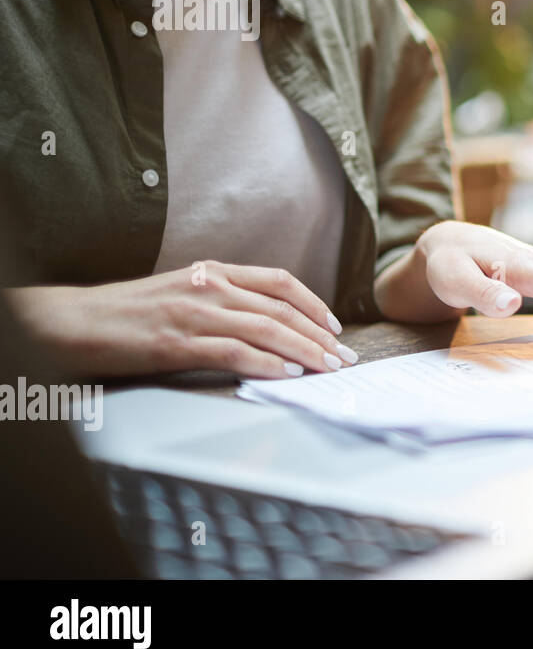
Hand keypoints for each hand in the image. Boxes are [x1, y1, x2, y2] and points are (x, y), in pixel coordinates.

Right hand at [8, 262, 355, 379]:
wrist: (72, 321)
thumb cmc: (128, 313)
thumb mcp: (182, 291)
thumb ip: (223, 299)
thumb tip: (266, 323)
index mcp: (213, 272)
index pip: (279, 282)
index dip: (313, 303)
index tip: (334, 327)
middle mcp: (209, 286)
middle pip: (280, 309)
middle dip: (319, 335)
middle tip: (344, 358)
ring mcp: (194, 313)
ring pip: (265, 330)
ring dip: (304, 351)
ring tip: (327, 369)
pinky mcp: (177, 343)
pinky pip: (234, 353)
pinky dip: (266, 364)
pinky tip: (287, 375)